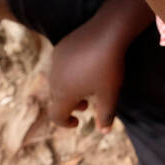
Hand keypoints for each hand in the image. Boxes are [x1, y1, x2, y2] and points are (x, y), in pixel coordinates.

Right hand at [48, 17, 125, 133]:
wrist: (106, 33)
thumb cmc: (109, 67)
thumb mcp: (110, 94)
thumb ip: (106, 114)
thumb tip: (104, 131)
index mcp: (63, 93)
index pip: (56, 116)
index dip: (65, 123)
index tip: (77, 123)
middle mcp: (54, 79)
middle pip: (56, 99)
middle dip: (69, 105)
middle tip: (86, 104)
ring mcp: (55, 62)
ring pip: (57, 82)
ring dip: (68, 89)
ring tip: (87, 86)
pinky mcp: (59, 48)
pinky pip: (60, 66)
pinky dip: (68, 73)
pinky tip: (84, 67)